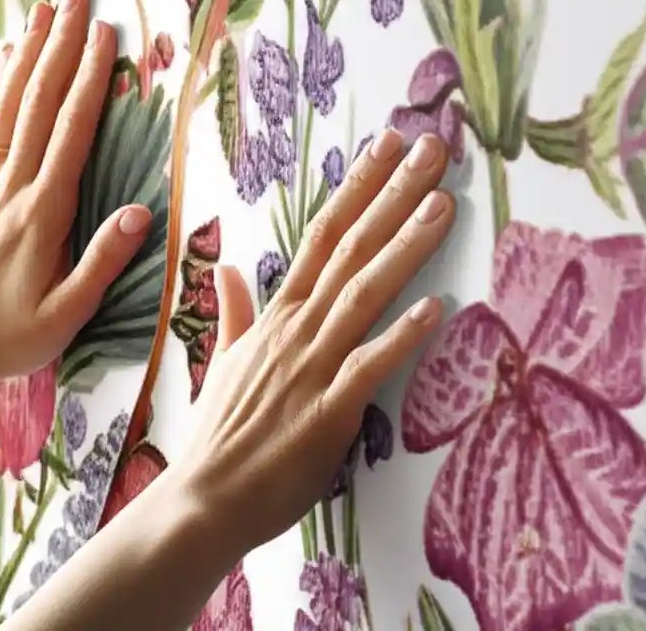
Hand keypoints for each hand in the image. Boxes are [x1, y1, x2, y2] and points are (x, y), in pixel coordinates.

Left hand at [0, 0, 150, 389]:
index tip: (105, 36)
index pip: (70, 133)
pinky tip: (5, 63)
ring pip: (9, 107)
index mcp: (43, 214)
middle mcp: (13, 189)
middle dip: (60, 47)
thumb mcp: (67, 313)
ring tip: (42, 11)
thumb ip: (103, 262)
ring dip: (27, 56)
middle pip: (38, 104)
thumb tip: (142, 214)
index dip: (89, 81)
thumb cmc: (12, 337)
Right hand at [176, 130, 454, 551]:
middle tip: (432, 146)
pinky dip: (400, 337)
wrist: (204, 498)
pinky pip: (369, 366)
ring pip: (363, 294)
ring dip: (403, 247)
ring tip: (442, 203)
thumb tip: (227, 265)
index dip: (356, 190)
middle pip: (349, 249)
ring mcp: (312, 367)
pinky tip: (435, 308)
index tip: (386, 148)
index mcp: (275, 318)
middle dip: (391, 194)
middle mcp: (296, 330)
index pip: (320, 238)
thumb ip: (234, 311)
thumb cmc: (218, 437)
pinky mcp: (329, 411)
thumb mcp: (225, 362)